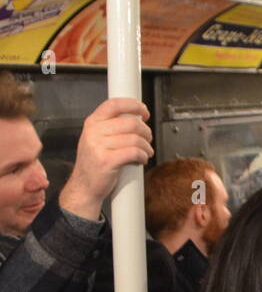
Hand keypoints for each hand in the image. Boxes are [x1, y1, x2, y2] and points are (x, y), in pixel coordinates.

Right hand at [59, 98, 152, 220]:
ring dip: (147, 146)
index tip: (144, 112)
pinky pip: (135, 152)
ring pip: (136, 139)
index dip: (134, 105)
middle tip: (148, 138)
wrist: (84, 187)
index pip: (114, 104)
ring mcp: (98, 147)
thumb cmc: (94, 162)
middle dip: (146, 131)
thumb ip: (112, 125)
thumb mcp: (97, 138)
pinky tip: (142, 159)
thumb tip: (137, 117)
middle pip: (131, 122)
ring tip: (146, 151)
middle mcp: (93, 132)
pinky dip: (143, 156)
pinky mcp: (107, 161)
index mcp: (92, 123)